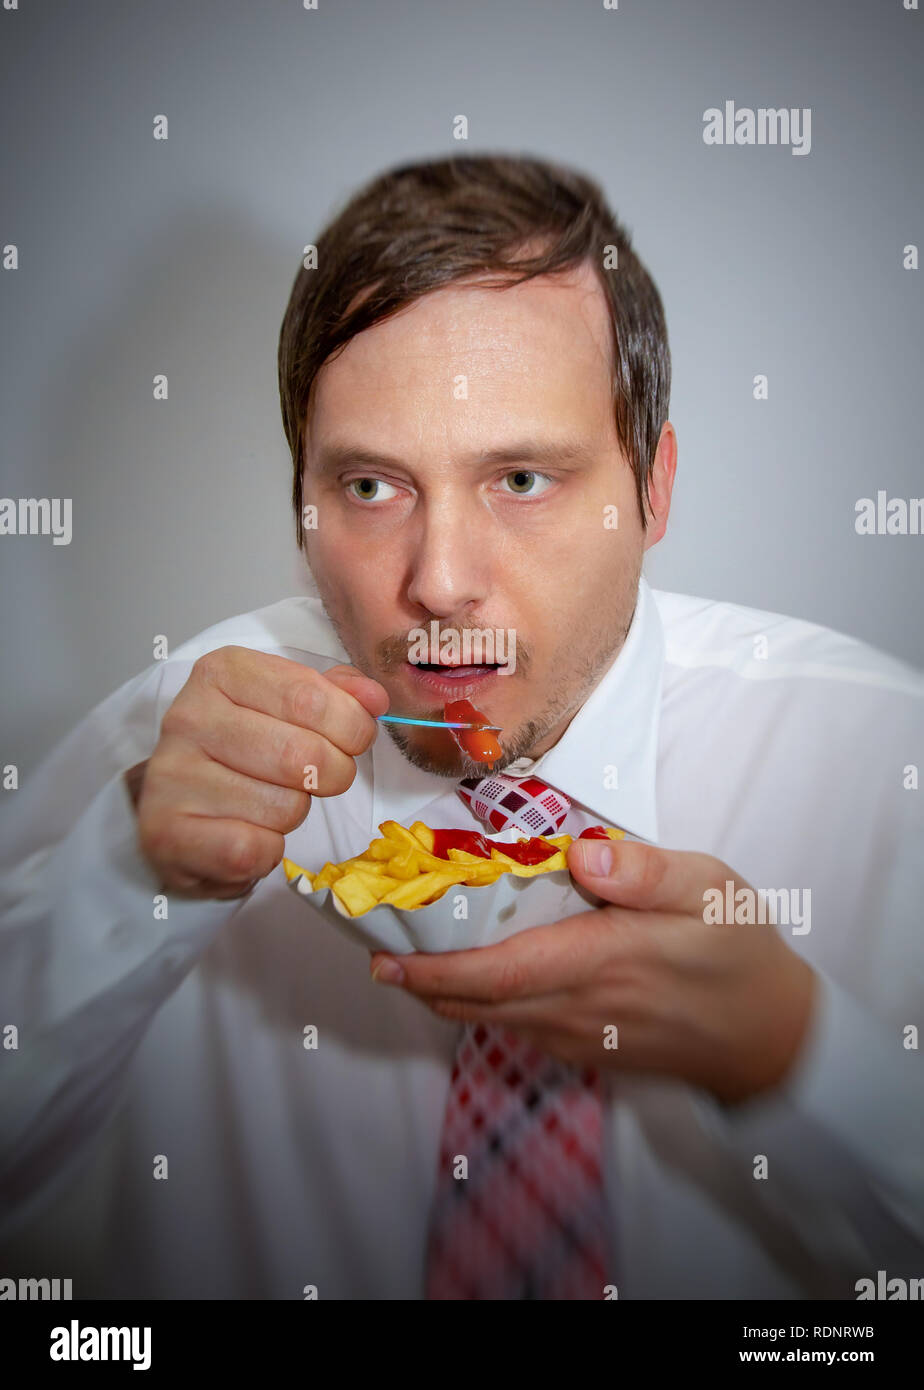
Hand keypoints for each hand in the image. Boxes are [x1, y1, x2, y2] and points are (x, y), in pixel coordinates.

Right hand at [133, 648, 387, 899]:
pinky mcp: (168, 831)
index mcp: (223, 672)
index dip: (352, 727)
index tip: (353, 740)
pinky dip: (267, 851)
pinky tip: (247, 832)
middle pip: (304, 755)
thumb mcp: (289, 709)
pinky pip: (254, 849)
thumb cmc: (242, 755)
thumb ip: (336, 696)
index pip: (311, 697)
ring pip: (285, 806)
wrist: (182, 812)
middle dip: (332, 776)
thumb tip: (374, 698)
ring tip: (266, 804)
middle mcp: (190, 716)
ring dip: (293, 814)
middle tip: (316, 779)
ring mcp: (173, 774)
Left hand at [369, 837, 817, 1105]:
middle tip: (375, 951)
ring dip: (446, 993)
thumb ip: (647, 870)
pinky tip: (476, 978)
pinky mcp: (587, 1050)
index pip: (497, 975)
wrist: (772, 1037)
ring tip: (409, 958)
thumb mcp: (712, 891)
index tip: (385, 957)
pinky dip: (482, 1005)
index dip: (433, 970)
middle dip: (419, 981)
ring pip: (491, 1020)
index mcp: (600, 962)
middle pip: (477, 1003)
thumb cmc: (739, 953)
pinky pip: (517, 1030)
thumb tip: (581, 852)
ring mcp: (579, 1038)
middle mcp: (577, 1009)